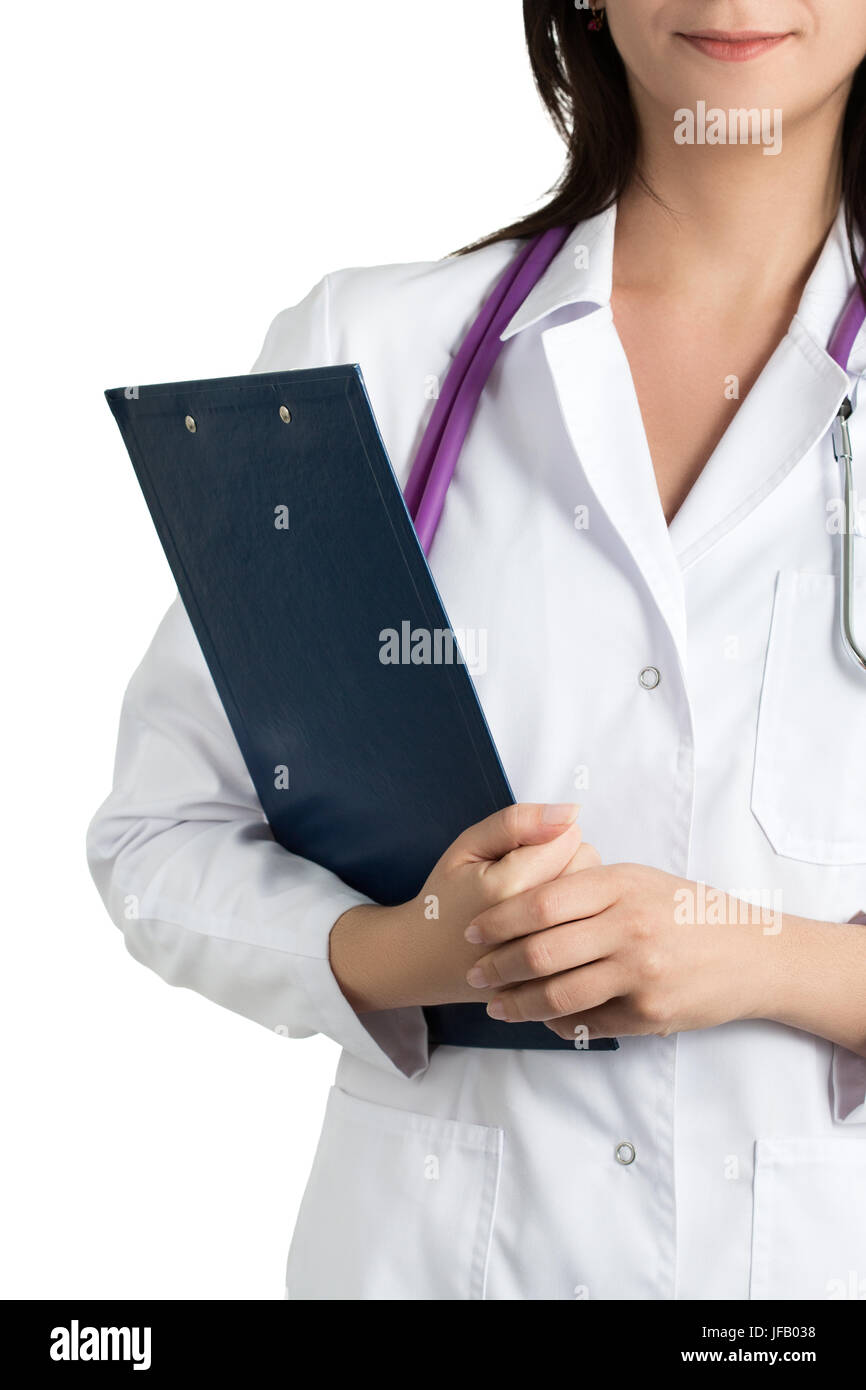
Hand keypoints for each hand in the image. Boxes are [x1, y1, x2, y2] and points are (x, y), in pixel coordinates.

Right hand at [330, 802, 598, 1012]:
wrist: (426, 961)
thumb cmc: (449, 896)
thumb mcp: (467, 847)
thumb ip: (517, 823)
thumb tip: (573, 811)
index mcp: (506, 888)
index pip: (569, 838)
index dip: (549, 836)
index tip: (524, 851)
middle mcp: (530, 928)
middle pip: (588, 866)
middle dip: (567, 859)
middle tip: (533, 874)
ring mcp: (543, 961)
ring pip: (594, 899)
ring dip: (575, 892)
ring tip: (539, 900)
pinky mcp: (554, 982)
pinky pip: (588, 938)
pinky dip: (576, 927)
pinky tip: (550, 929)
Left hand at [463, 863, 780, 1040]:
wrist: (753, 954)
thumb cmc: (688, 911)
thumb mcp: (639, 880)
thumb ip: (586, 886)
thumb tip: (524, 899)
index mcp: (620, 885)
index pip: (540, 902)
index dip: (497, 920)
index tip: (472, 931)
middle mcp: (628, 928)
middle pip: (541, 951)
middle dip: (497, 966)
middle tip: (474, 973)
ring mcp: (640, 974)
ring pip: (558, 994)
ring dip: (518, 1003)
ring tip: (496, 1004)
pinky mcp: (649, 1012)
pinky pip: (588, 1022)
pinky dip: (557, 1023)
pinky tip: (541, 1019)